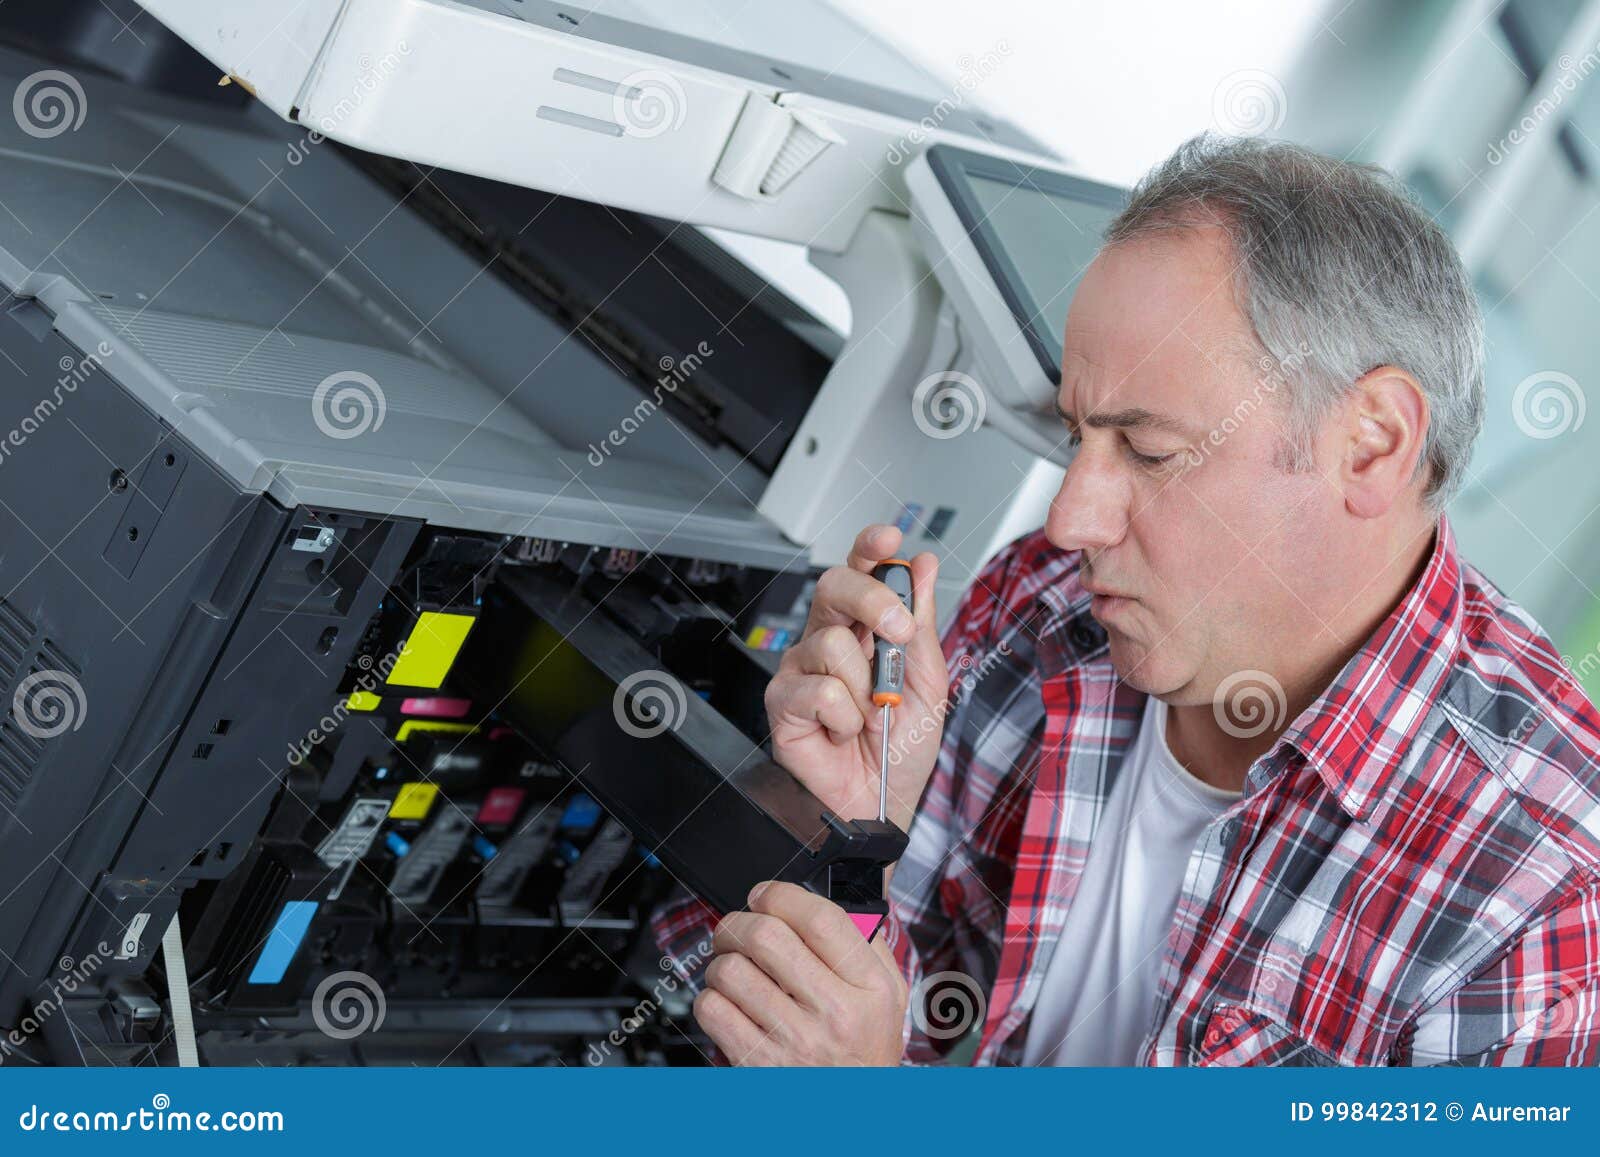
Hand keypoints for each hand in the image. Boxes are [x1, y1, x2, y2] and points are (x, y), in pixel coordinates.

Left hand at [693, 882, 906, 1064]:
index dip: (780, 894)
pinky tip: (729, 1003)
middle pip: (765, 935)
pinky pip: (712, 1009)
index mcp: (870, 988)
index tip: (765, 895)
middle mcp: (835, 1014)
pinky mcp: (757, 1065)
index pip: (820, 919)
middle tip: (738, 929)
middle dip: (738, 922)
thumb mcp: (888, 997)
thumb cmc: (865, 1053)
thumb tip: (827, 894)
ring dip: (721, 961)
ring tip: (733, 969)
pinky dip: (711, 998)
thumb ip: (865, 943)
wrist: (854, 1117)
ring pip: (730, 970)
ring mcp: (795, 1042)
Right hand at [765, 524, 945, 828]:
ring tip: (869, 716)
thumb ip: (921, 624)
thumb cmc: (901, 749)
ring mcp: (801, 667)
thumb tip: (924, 566)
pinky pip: (819, 689)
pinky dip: (845, 717)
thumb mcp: (928, 682)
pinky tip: (843, 733)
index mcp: (865, 627)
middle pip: (835, 585)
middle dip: (872, 598)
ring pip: (833, 642)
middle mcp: (828, 639)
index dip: (869, 547)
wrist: (884, 804)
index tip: (888, 537)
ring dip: (866, 687)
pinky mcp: (782, 701)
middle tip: (898, 632)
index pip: (861, 571)